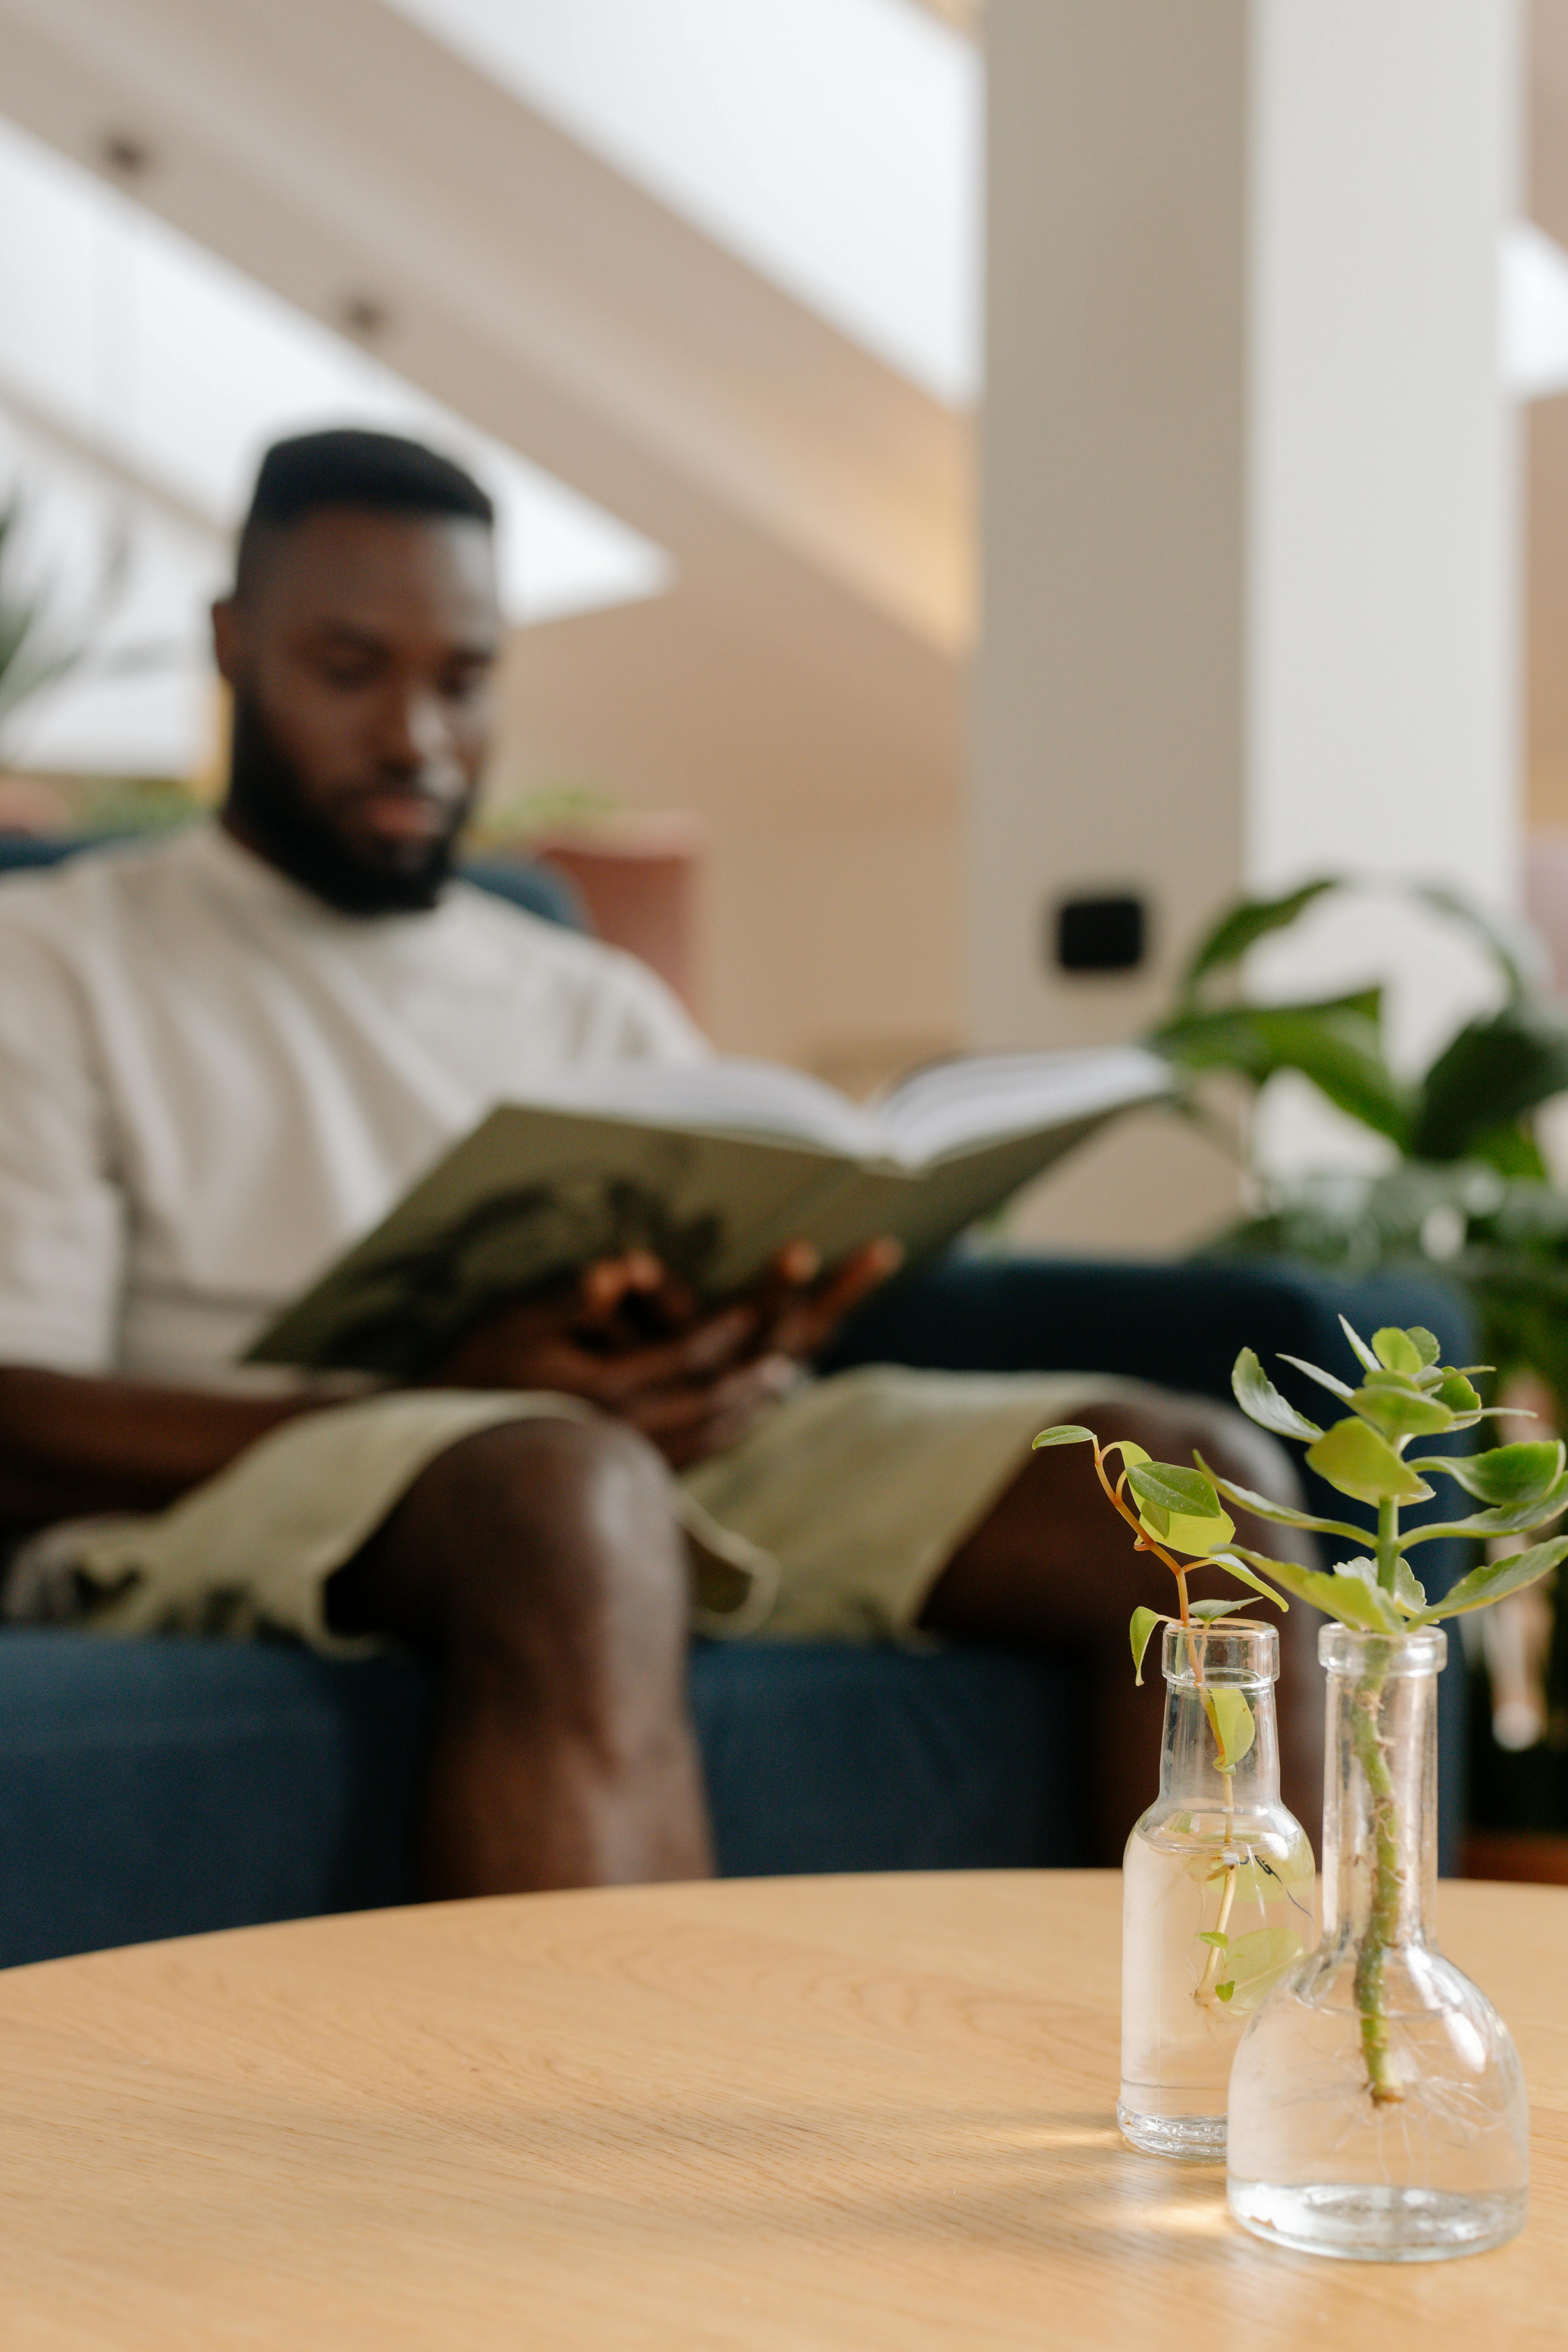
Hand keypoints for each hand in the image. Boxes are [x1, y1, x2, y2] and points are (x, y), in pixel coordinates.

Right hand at [430, 1238, 900, 1469]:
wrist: (438, 1457)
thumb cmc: (471, 1382)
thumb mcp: (512, 1327)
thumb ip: (573, 1300)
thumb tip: (624, 1266)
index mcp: (605, 1393)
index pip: (684, 1358)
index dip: (724, 1330)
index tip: (756, 1306)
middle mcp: (625, 1434)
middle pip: (712, 1402)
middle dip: (756, 1375)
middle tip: (792, 1355)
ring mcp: (625, 1461)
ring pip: (707, 1435)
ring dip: (747, 1408)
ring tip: (780, 1383)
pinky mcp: (622, 1476)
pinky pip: (690, 1457)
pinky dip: (722, 1435)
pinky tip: (737, 1422)